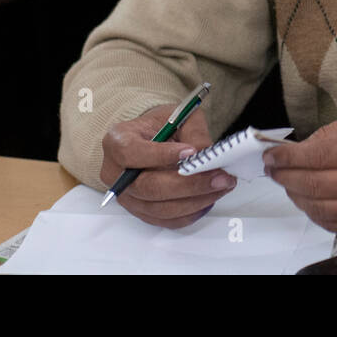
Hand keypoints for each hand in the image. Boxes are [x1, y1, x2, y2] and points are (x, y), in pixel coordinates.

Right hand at [98, 105, 235, 228]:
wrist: (154, 138)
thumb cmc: (162, 126)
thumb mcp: (179, 116)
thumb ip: (193, 133)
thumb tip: (205, 155)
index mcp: (117, 141)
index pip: (132, 153)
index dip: (161, 155)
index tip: (190, 152)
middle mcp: (115, 172)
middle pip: (148, 187)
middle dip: (188, 184)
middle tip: (219, 177)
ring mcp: (127, 196)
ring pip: (159, 208)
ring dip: (195, 201)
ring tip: (221, 186)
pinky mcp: (141, 212)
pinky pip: (166, 220)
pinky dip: (191, 212)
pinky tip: (209, 198)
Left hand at [262, 108, 336, 237]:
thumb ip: (336, 132)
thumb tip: (302, 148)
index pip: (317, 153)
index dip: (287, 157)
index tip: (272, 155)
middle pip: (313, 184)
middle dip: (285, 177)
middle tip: (274, 170)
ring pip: (320, 208)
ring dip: (297, 197)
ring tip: (289, 186)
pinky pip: (335, 225)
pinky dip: (316, 215)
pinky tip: (310, 203)